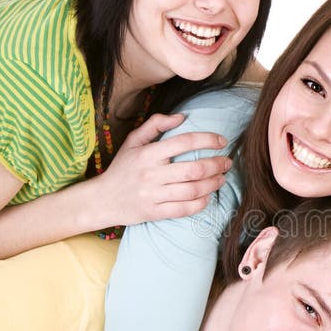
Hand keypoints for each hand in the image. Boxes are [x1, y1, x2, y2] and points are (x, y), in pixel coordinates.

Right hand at [93, 113, 232, 227]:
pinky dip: (201, 203)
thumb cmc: (123, 168)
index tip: (222, 141)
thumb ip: (155, 124)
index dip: (208, 139)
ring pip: (193, 190)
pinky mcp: (155, 212)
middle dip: (217, 164)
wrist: (103, 199)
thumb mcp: (133, 141)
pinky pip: (185, 209)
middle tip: (227, 162)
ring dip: (213, 184)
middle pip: (194, 169)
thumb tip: (182, 117)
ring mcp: (153, 195)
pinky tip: (208, 196)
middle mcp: (151, 174)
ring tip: (222, 178)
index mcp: (148, 153)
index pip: (184, 142)